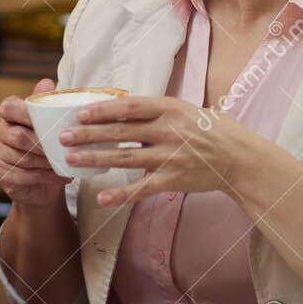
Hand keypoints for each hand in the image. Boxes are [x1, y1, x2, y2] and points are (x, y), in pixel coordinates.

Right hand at [0, 78, 68, 207]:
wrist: (42, 180)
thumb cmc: (46, 145)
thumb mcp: (49, 124)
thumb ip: (45, 104)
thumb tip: (46, 82)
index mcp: (7, 114)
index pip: (9, 107)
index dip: (27, 113)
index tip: (49, 122)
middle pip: (18, 137)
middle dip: (43, 145)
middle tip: (64, 149)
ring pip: (22, 158)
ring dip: (46, 163)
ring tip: (64, 163)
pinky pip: (22, 176)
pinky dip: (44, 177)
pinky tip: (58, 176)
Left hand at [60, 95, 269, 207]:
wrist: (239, 159)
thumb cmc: (209, 131)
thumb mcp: (184, 110)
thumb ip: (154, 111)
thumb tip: (117, 108)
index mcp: (170, 108)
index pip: (129, 106)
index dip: (102, 109)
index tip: (79, 113)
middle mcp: (169, 130)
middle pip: (120, 131)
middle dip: (88, 134)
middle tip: (62, 137)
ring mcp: (171, 156)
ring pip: (125, 157)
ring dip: (95, 159)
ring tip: (71, 160)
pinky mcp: (174, 179)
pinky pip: (142, 188)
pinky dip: (120, 193)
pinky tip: (100, 196)